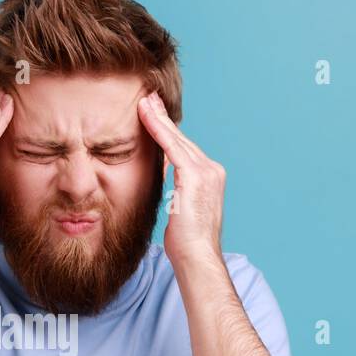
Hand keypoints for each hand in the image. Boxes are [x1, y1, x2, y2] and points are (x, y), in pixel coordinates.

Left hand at [136, 90, 225, 263]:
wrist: (197, 258)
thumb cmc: (186, 243)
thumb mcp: (179, 209)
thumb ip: (175, 188)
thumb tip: (163, 175)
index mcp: (209, 178)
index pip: (184, 149)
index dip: (168, 130)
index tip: (155, 113)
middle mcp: (212, 170)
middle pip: (182, 139)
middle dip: (163, 117)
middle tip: (147, 98)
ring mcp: (206, 172)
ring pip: (177, 139)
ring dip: (158, 118)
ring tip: (143, 101)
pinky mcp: (195, 176)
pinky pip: (172, 146)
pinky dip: (158, 129)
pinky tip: (145, 115)